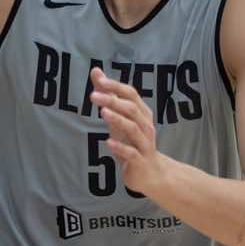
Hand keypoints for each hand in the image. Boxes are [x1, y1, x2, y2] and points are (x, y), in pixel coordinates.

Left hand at [89, 67, 165, 196]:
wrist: (151, 174)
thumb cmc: (133, 142)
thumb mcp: (119, 117)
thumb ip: (108, 95)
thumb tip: (95, 71)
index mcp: (142, 113)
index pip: (131, 94)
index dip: (116, 86)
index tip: (99, 80)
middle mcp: (146, 126)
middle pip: (131, 109)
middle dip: (113, 101)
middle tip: (93, 96)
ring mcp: (144, 143)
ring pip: (133, 128)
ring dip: (118, 119)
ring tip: (103, 113)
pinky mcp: (140, 161)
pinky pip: (131, 153)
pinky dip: (120, 147)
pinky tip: (108, 142)